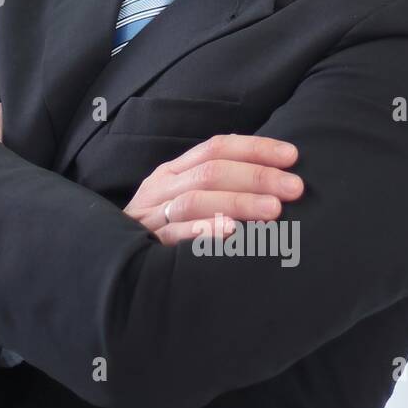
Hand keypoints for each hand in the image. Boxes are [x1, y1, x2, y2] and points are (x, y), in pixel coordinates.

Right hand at [122, 134, 302, 246]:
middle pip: (210, 171)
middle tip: (294, 188)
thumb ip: (214, 183)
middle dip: (256, 176)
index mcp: (173, 171)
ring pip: (196, 200)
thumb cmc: (161, 228)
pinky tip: (232, 233)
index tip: (292, 155)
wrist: (113, 260)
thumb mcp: (180, 197)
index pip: (216, 147)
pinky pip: (177, 235)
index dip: (255, 148)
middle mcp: (162, 188)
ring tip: (273, 210)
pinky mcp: (149, 244)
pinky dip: (205, 231)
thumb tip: (268, 171)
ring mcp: (153, 215)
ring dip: (238, 202)